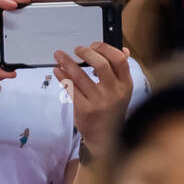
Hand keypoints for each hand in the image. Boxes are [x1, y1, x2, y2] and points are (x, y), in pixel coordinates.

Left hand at [52, 42, 134, 157]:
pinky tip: (58, 71)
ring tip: (59, 56)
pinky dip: (62, 77)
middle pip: (101, 64)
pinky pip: (71, 88)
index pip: (120, 60)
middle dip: (86, 52)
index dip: (106, 48)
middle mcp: (114, 93)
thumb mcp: (122, 92)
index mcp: (125, 85)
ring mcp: (99, 101)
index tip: (95, 45)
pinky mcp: (85, 109)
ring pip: (80, 75)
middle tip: (78, 49)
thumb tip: (123, 49)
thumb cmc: (111, 112)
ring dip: (67, 62)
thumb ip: (120, 71)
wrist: (106, 138)